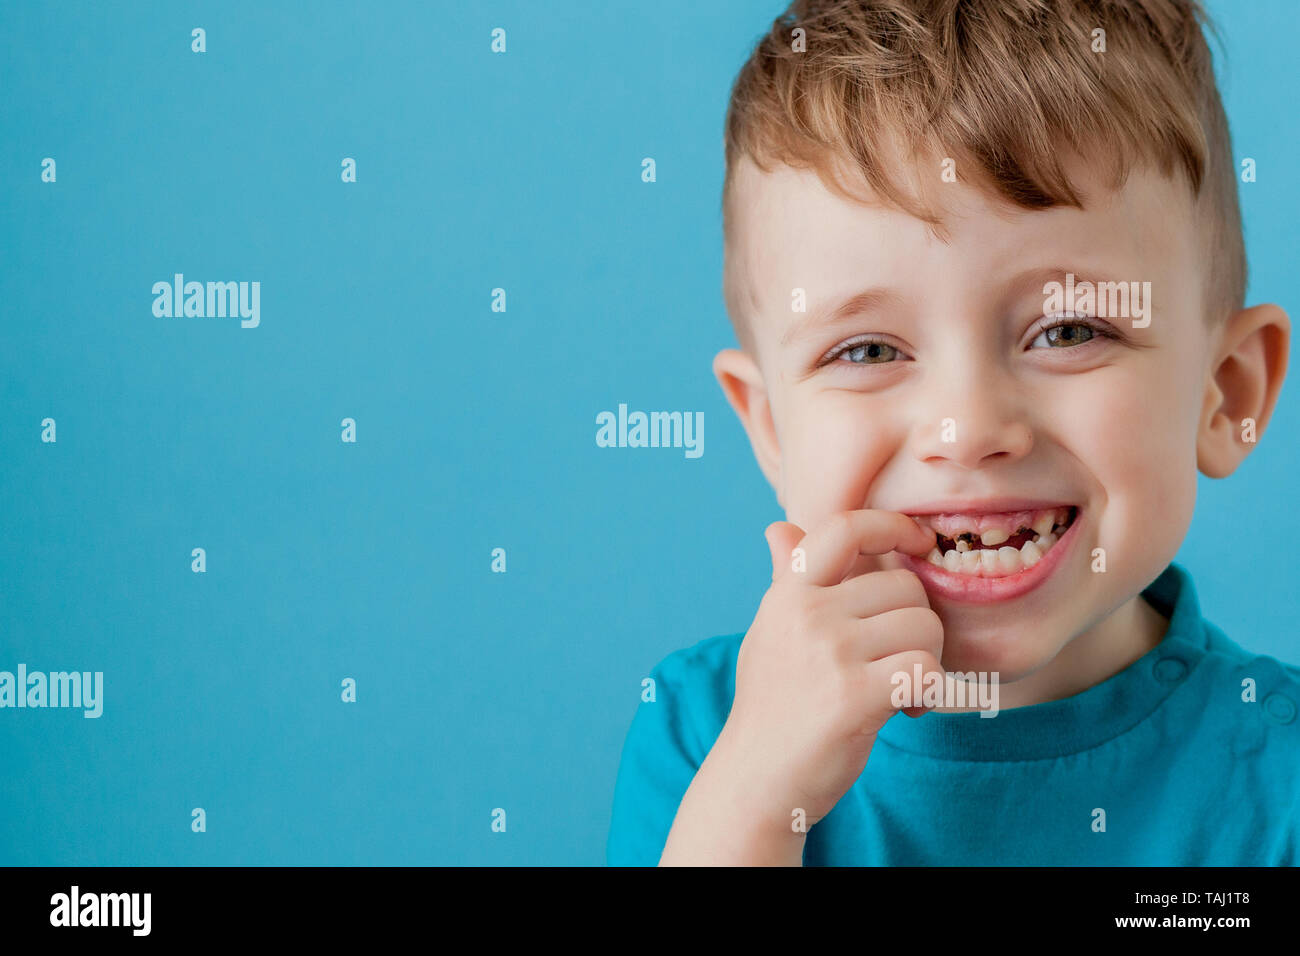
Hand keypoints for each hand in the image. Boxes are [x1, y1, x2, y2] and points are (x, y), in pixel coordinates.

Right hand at [715, 510, 945, 831]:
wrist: (756, 780)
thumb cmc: (772, 704)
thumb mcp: (770, 632)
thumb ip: (786, 579)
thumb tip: (779, 528)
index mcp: (788, 593)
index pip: (845, 527)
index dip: (892, 525)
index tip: (920, 542)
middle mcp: (806, 614)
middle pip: (905, 587)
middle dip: (917, 626)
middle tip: (896, 665)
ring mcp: (829, 653)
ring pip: (924, 627)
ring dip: (927, 662)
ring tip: (898, 692)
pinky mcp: (855, 696)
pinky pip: (927, 671)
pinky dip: (933, 692)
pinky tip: (908, 711)